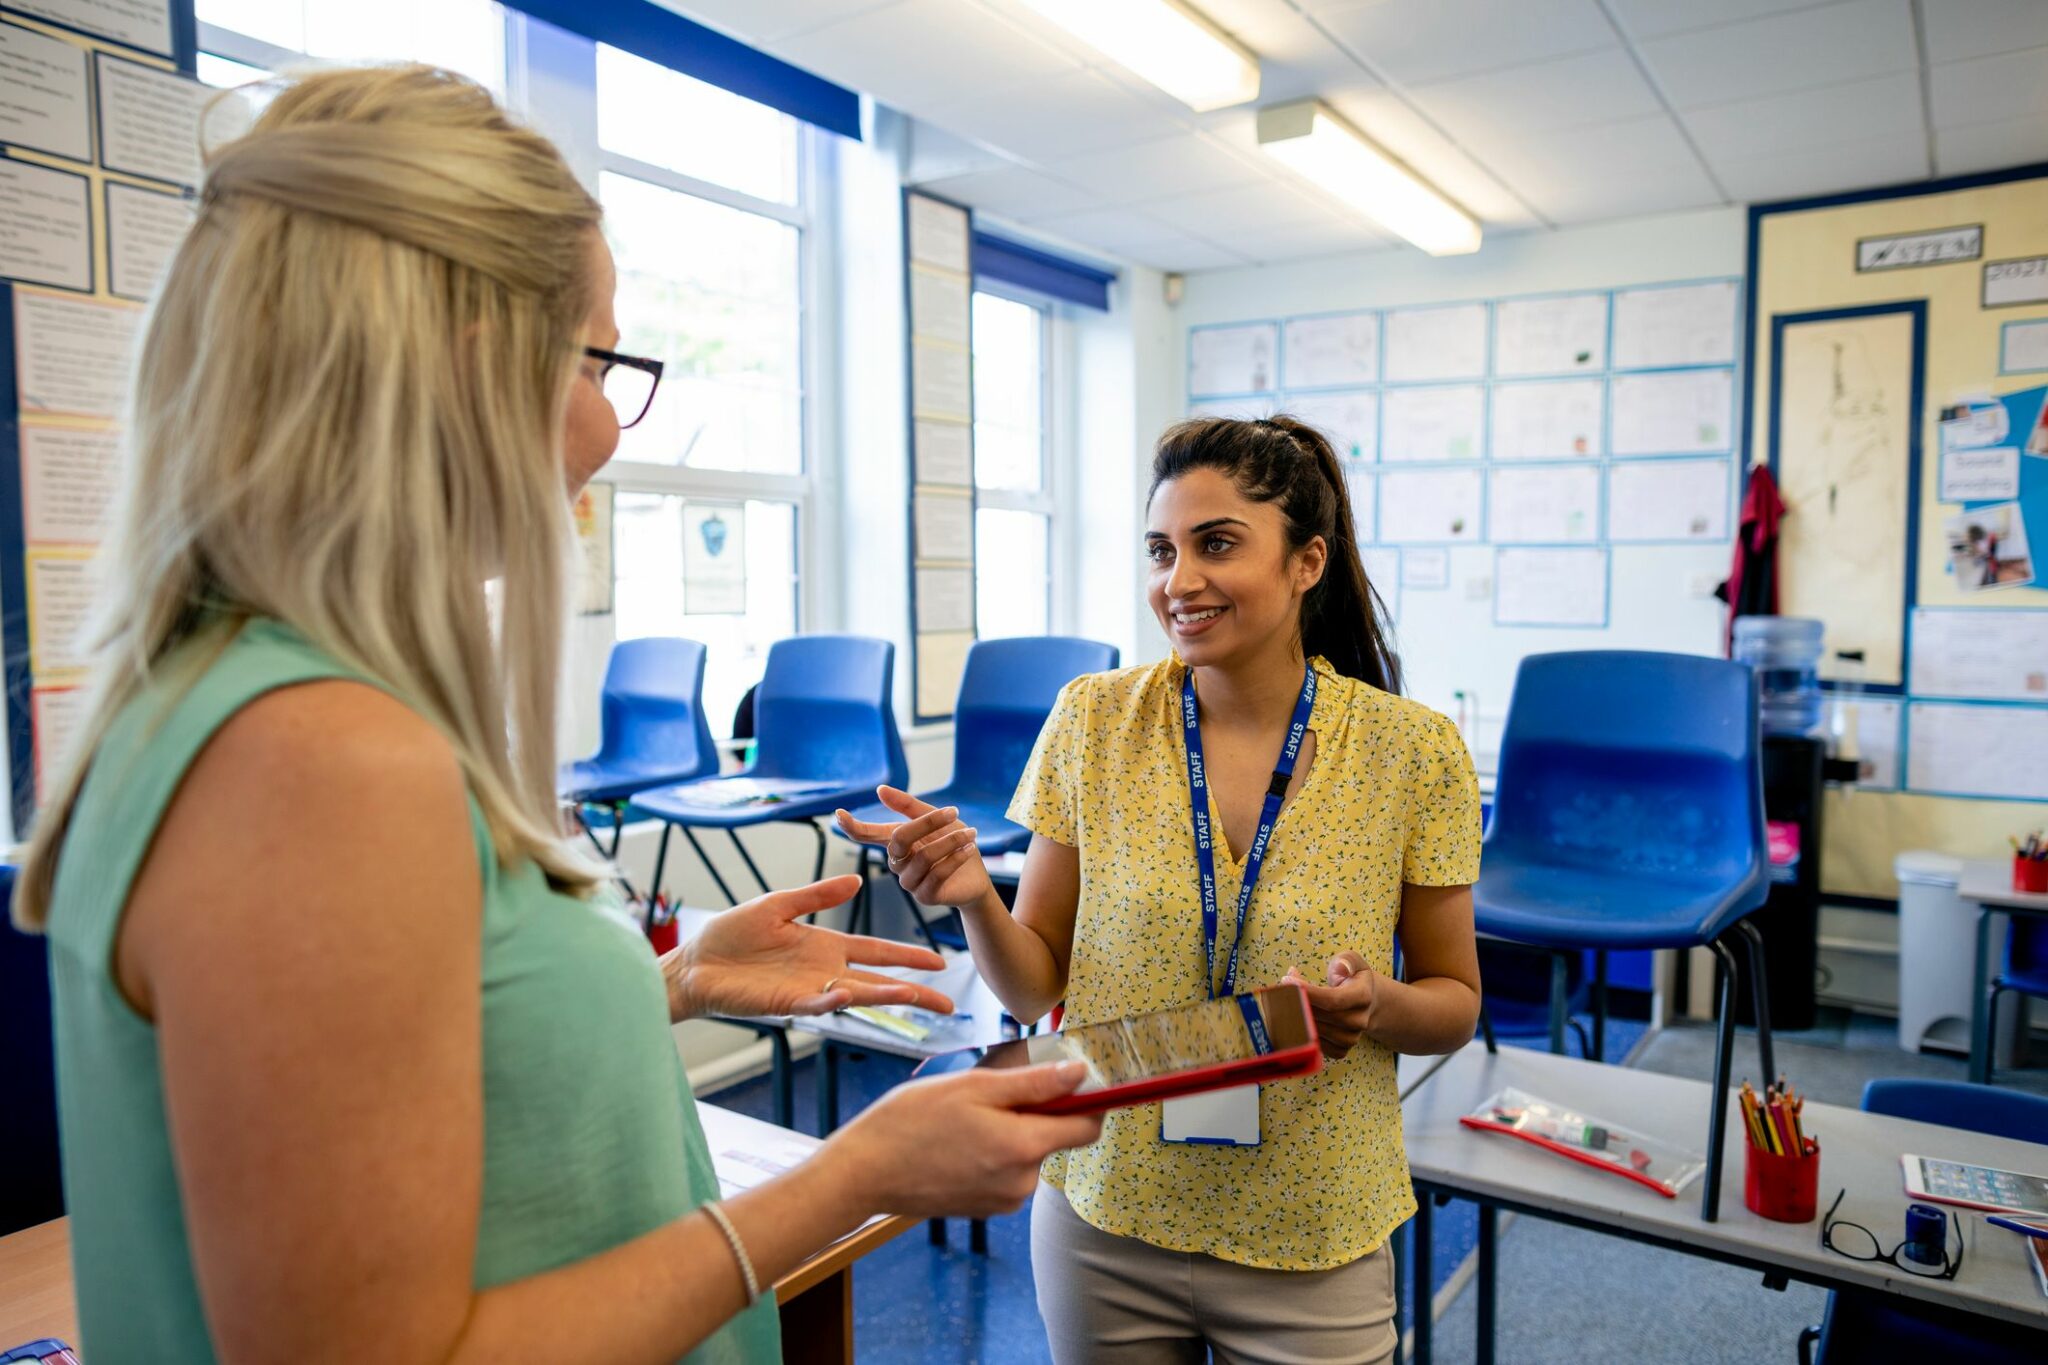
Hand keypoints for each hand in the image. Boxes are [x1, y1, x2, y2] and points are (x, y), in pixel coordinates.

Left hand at [662, 875, 955, 1022]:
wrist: (695, 962)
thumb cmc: (732, 935)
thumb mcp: (778, 905)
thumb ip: (817, 895)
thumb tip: (856, 882)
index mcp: (826, 946)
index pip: (877, 952)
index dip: (907, 957)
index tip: (940, 962)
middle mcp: (825, 971)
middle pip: (879, 983)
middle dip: (914, 993)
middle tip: (948, 1003)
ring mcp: (808, 990)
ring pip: (857, 996)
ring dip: (886, 997)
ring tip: (915, 997)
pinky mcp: (786, 1003)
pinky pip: (817, 1003)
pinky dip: (834, 1001)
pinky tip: (850, 995)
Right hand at [822, 1062, 1103, 1218]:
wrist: (864, 1172)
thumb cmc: (911, 1121)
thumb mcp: (973, 1087)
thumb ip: (1033, 1083)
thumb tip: (1080, 1074)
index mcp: (1023, 1148)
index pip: (1087, 1126)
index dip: (1087, 1100)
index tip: (1071, 1080)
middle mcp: (1021, 1182)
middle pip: (1054, 1138)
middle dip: (1035, 1112)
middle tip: (989, 1093)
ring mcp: (1003, 1200)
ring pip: (1028, 1154)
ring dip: (1010, 1131)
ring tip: (964, 1119)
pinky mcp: (985, 1208)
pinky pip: (1007, 1172)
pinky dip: (993, 1152)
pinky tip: (957, 1141)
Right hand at [834, 787, 994, 910]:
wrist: (975, 876)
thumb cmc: (952, 843)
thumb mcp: (935, 819)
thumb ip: (908, 806)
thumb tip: (880, 790)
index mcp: (895, 842)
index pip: (867, 835)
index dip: (852, 826)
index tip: (839, 814)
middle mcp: (897, 862)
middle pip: (899, 840)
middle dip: (927, 823)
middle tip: (953, 812)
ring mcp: (908, 882)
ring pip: (923, 858)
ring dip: (950, 842)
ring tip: (970, 833)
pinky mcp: (924, 896)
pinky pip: (936, 875)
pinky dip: (954, 859)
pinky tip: (968, 849)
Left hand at [1282, 951, 1375, 1060]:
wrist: (1367, 1003)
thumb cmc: (1353, 979)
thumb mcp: (1354, 962)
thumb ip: (1347, 960)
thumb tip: (1341, 968)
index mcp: (1363, 997)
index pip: (1332, 999)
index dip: (1308, 992)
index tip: (1287, 981)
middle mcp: (1360, 1021)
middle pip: (1322, 1017)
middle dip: (1298, 1004)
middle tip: (1280, 992)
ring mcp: (1351, 1039)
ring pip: (1317, 1033)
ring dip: (1296, 1019)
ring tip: (1286, 1004)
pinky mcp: (1341, 1050)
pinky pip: (1317, 1047)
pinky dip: (1302, 1035)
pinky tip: (1295, 1020)